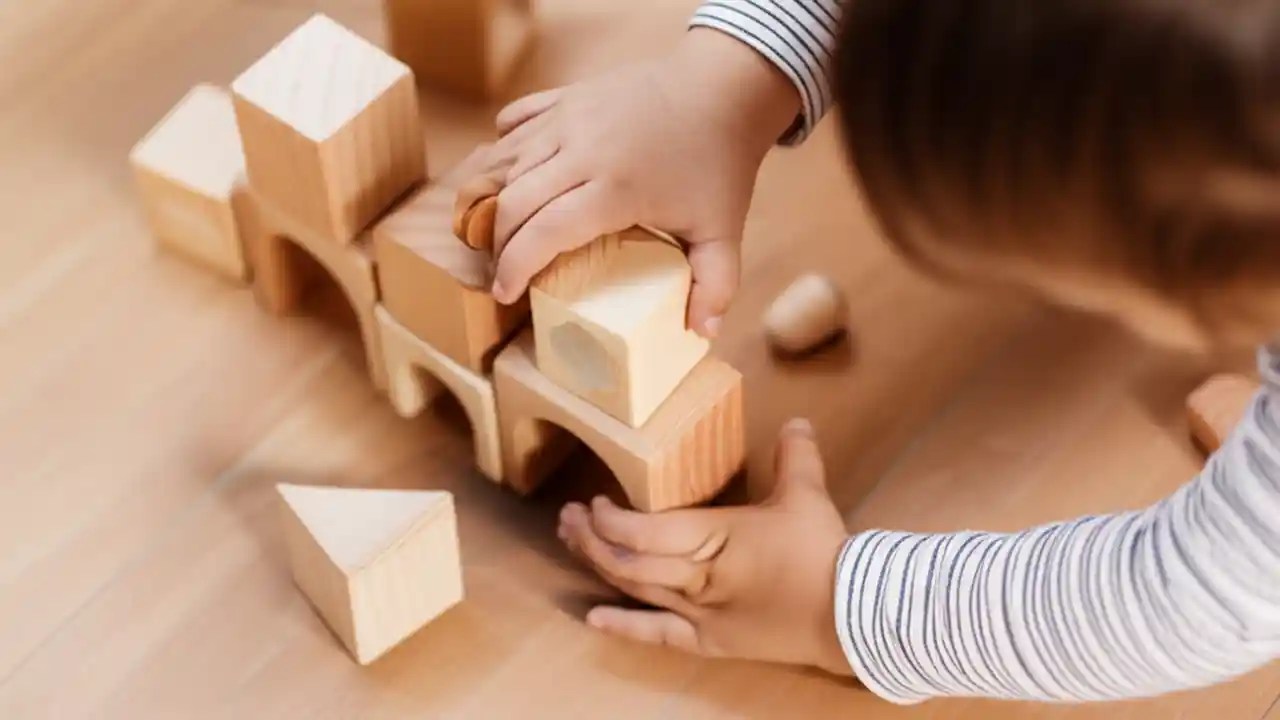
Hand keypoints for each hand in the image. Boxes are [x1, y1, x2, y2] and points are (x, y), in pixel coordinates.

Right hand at [486, 29, 800, 336]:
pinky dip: (503, 150)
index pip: (544, 233)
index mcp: (616, 189)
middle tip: (504, 271)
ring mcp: (570, 117)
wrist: (722, 88)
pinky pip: (516, 121)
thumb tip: (702, 333)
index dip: (515, 267)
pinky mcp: (566, 96)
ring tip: (500, 233)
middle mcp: (582, 149)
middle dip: (498, 244)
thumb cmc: (720, 164)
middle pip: (514, 201)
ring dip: (496, 200)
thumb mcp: (724, 231)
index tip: (505, 293)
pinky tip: (507, 175)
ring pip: (508, 162)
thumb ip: (715, 286)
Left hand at [557, 419, 851, 674]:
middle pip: (629, 561)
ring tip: (573, 545)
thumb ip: (795, 455)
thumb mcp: (807, 494)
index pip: (645, 532)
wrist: (850, 613)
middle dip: (592, 539)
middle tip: (568, 519)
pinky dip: (624, 627)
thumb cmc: (823, 551)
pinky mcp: (710, 640)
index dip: (612, 520)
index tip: (594, 502)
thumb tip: (796, 421)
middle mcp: (698, 578)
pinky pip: (659, 635)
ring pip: (637, 590)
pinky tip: (594, 619)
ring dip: (600, 567)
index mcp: (713, 538)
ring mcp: (701, 613)